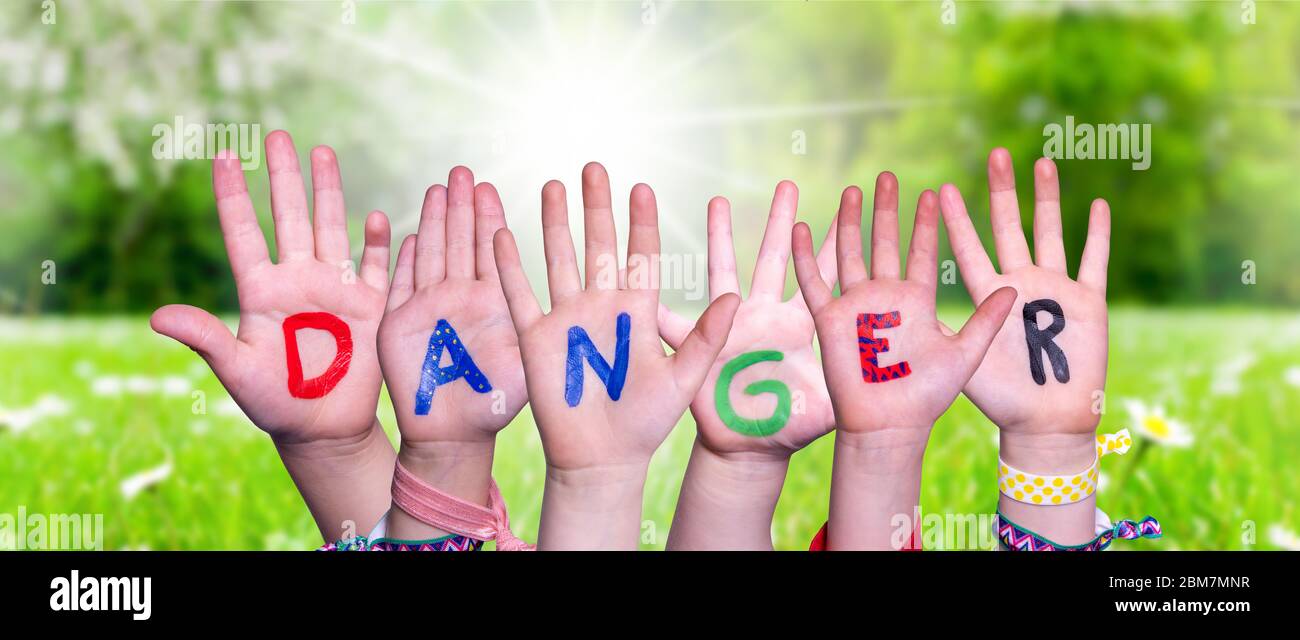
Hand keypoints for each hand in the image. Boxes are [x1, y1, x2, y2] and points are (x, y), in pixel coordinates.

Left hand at [149, 130, 394, 539]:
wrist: (324, 431)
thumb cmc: (275, 404)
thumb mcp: (237, 371)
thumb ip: (205, 338)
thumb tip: (156, 317)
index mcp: (262, 292)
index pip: (244, 233)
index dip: (233, 195)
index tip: (223, 156)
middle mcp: (298, 282)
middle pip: (289, 217)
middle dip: (283, 176)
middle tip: (278, 134)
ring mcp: (335, 291)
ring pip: (331, 228)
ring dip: (328, 192)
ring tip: (323, 152)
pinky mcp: (369, 308)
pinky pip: (376, 268)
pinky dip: (378, 244)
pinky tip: (378, 216)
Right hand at [377, 167, 526, 536]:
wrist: (453, 436)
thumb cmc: (497, 405)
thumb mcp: (531, 366)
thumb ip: (547, 334)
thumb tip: (583, 307)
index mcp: (495, 303)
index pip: (492, 250)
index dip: (490, 218)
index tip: (490, 186)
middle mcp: (462, 298)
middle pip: (461, 242)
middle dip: (462, 206)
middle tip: (464, 171)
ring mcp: (430, 308)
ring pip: (432, 255)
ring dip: (435, 221)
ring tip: (438, 188)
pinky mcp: (400, 325)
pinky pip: (399, 284)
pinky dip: (401, 258)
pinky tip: (405, 230)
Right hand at [492, 162, 738, 548]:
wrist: (601, 459)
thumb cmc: (646, 424)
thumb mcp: (684, 379)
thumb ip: (707, 339)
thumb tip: (734, 297)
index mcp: (639, 312)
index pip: (641, 255)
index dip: (641, 222)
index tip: (642, 187)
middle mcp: (602, 306)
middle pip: (599, 245)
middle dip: (597, 206)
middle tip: (595, 166)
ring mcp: (567, 319)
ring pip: (559, 258)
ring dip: (555, 222)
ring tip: (554, 184)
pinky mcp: (536, 340)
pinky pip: (521, 296)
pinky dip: (510, 267)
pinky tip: (501, 235)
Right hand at [658, 181, 837, 459]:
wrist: (751, 446)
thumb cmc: (792, 425)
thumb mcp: (830, 406)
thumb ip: (851, 386)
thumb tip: (884, 379)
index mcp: (800, 324)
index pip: (821, 275)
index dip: (832, 242)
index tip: (847, 205)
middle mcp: (766, 315)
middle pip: (775, 257)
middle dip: (781, 220)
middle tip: (789, 182)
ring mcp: (731, 325)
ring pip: (724, 270)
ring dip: (720, 235)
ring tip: (718, 199)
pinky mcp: (701, 346)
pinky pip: (676, 322)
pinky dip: (659, 304)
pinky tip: (644, 273)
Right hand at [792, 172, 1013, 549]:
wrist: (889, 426)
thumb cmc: (928, 397)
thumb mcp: (966, 354)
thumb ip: (986, 320)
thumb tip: (1014, 289)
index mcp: (917, 301)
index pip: (921, 252)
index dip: (926, 223)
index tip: (932, 191)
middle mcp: (886, 298)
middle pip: (884, 243)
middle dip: (886, 209)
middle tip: (887, 176)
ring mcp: (856, 306)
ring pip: (850, 253)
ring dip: (849, 222)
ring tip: (852, 191)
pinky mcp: (830, 320)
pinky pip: (815, 283)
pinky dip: (807, 257)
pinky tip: (803, 229)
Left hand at [938, 149, 1109, 465]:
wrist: (1044, 423)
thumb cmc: (1001, 399)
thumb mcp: (964, 361)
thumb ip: (942, 329)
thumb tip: (903, 304)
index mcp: (988, 295)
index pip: (968, 248)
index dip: (958, 220)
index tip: (944, 188)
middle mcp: (1020, 284)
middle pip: (1010, 228)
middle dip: (1003, 192)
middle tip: (996, 152)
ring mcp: (1055, 290)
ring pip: (1051, 234)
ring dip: (1048, 199)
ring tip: (1042, 163)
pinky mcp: (1089, 303)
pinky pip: (1094, 262)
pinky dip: (1098, 235)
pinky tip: (1098, 205)